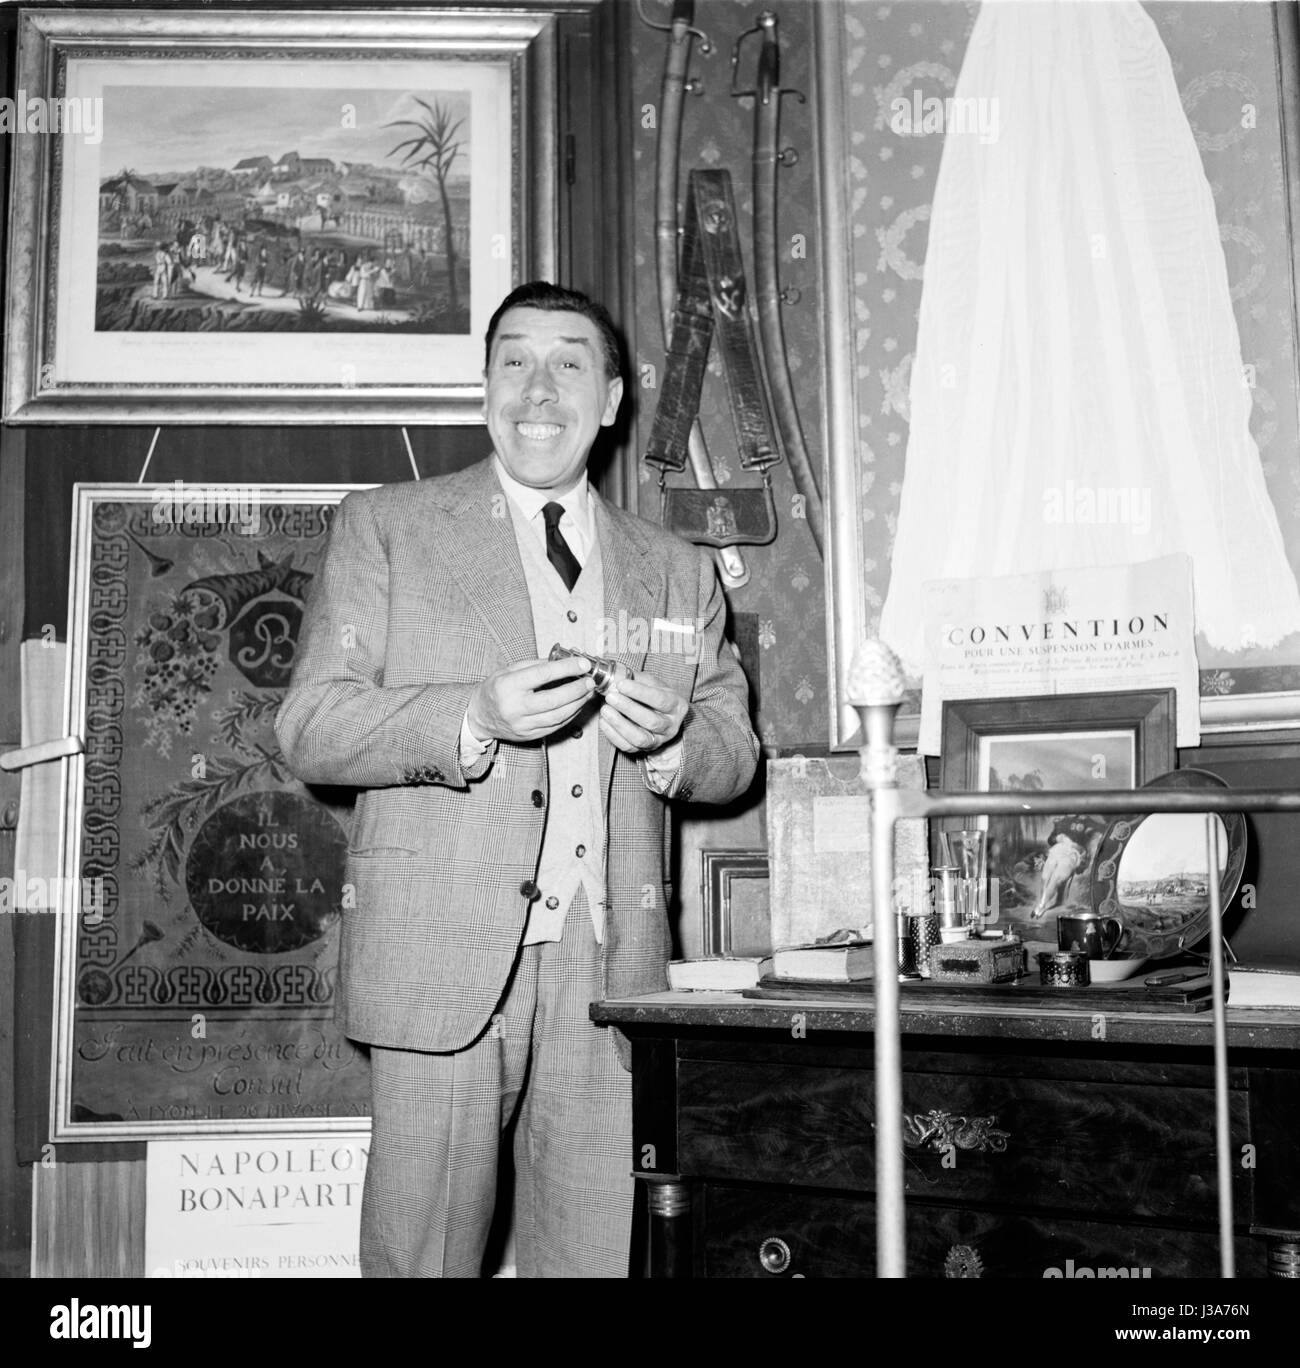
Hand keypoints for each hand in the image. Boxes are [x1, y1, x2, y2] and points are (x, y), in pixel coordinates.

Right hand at [467, 655, 595, 742]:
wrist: (479, 715)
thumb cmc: (496, 688)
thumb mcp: (509, 670)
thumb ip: (536, 664)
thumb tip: (565, 659)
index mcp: (508, 686)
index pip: (543, 675)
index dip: (566, 668)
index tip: (582, 663)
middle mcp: (514, 707)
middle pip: (553, 699)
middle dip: (576, 690)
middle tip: (590, 681)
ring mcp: (522, 725)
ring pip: (557, 716)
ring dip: (577, 704)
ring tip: (587, 692)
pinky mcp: (528, 736)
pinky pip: (555, 726)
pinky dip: (570, 715)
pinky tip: (577, 705)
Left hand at [598, 670, 687, 754]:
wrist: (661, 715)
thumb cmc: (654, 696)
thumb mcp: (652, 683)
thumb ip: (636, 679)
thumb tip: (616, 676)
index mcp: (677, 705)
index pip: (660, 699)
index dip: (640, 692)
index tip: (621, 684)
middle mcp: (671, 726)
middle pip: (651, 721)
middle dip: (628, 708)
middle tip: (611, 697)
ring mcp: (659, 740)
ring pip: (640, 738)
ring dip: (620, 724)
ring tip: (605, 710)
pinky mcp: (645, 749)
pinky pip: (628, 747)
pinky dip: (613, 735)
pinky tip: (604, 722)